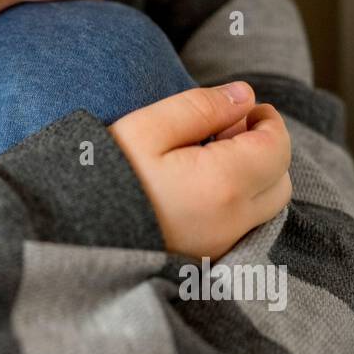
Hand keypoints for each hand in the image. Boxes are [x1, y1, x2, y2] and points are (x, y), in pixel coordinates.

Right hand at [108, 81, 291, 259]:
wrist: (73, 231)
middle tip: (229, 128)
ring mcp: (221, 245)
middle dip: (266, 149)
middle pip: (280, 181)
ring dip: (254, 177)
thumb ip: (202, 107)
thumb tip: (244, 96)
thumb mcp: (148, 128)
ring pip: (265, 208)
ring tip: (212, 157)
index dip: (268, 120)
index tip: (246, 107)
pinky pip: (243, 228)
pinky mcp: (206, 258)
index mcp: (223, 183)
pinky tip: (201, 187)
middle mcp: (232, 221)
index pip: (277, 148)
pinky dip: (237, 203)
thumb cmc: (107, 175)